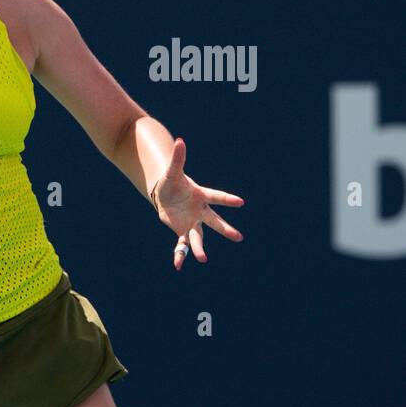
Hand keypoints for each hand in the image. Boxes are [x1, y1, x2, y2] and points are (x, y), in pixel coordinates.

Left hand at [151, 137, 244, 270]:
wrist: (166, 195)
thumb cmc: (172, 182)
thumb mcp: (172, 171)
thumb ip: (178, 158)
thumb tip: (180, 140)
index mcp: (201, 195)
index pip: (217, 197)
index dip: (227, 199)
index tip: (241, 202)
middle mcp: (200, 211)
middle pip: (214, 221)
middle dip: (225, 229)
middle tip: (238, 237)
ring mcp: (192, 222)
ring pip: (198, 236)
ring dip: (199, 248)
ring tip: (203, 259)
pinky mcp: (182, 231)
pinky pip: (182, 245)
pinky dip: (180, 255)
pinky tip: (178, 265)